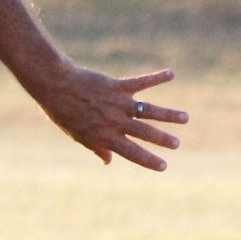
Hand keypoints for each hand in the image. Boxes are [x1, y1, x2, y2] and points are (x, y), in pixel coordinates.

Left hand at [40, 65, 187, 169]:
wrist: (55, 87)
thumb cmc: (63, 112)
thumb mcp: (76, 135)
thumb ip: (95, 147)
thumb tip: (108, 161)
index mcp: (105, 136)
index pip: (132, 152)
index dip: (149, 160)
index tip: (164, 166)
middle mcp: (115, 121)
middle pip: (145, 132)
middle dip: (162, 139)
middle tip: (177, 144)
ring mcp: (118, 103)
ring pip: (149, 110)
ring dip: (168, 115)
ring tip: (185, 118)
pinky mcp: (118, 86)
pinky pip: (141, 82)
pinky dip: (156, 78)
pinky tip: (170, 73)